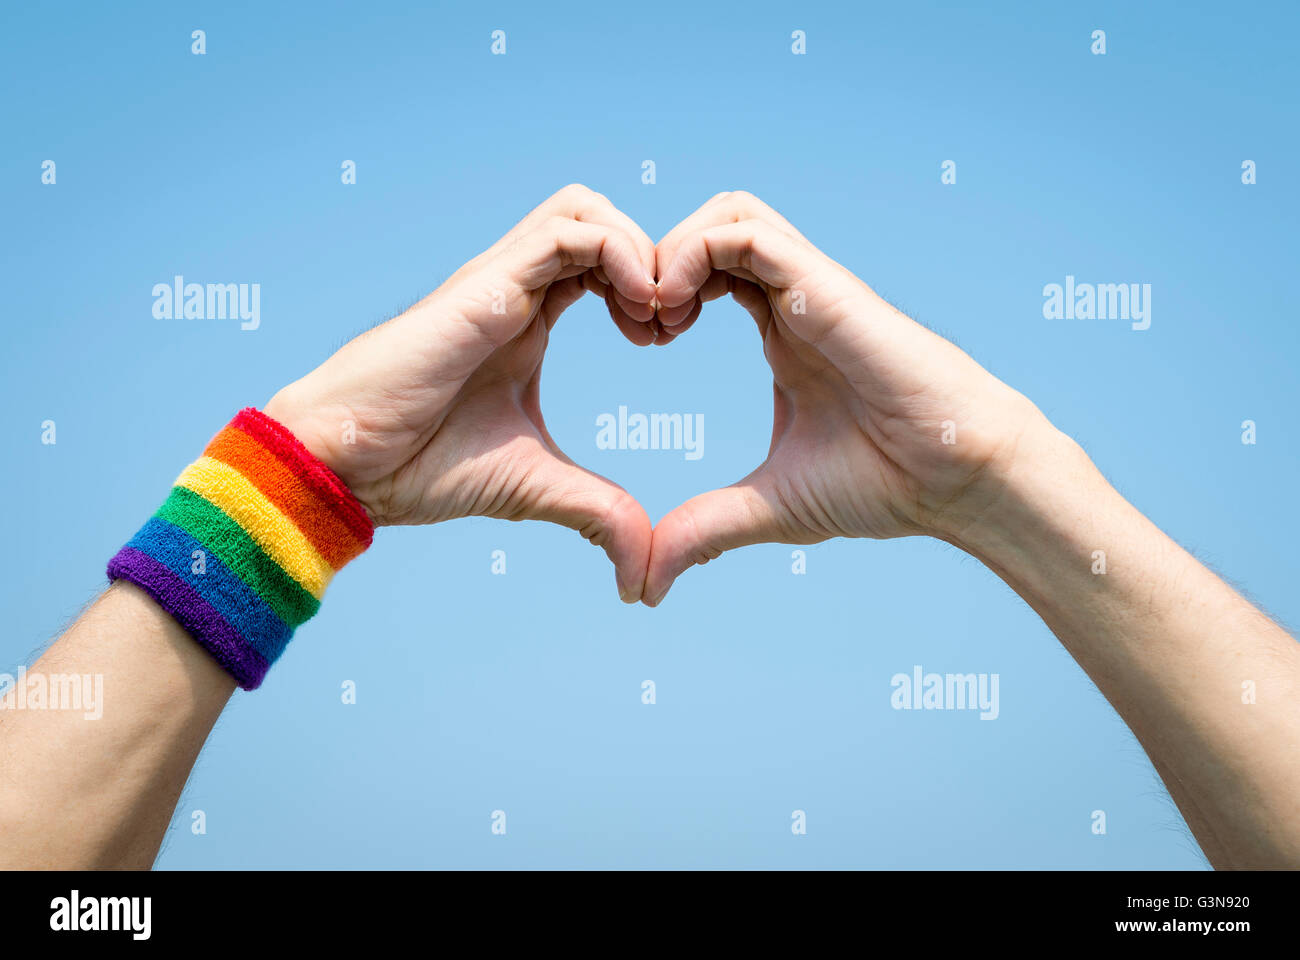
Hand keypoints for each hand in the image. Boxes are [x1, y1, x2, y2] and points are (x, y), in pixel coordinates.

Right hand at [264, 185, 659, 601]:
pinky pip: (567, 233)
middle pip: (599, 220)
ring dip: (637, 248)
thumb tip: (642, 573)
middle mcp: (514, 288)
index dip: (647, 286)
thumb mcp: (535, 486)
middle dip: (651, 257)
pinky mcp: (485, 286)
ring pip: (586, 208)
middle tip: (671, 323)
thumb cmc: (421, 467)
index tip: (667, 338)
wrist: (344, 465)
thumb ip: (596, 513)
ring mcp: (498, 280)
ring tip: (653, 314)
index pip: (601, 264)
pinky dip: (617, 254)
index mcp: (527, 317)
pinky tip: (635, 311)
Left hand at [644, 191, 1046, 604]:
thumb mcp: (769, 507)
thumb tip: (646, 582)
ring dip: (671, 248)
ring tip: (655, 315)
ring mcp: (809, 287)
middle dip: (654, 261)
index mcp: (781, 330)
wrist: (960, 478)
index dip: (657, 293)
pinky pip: (747, 233)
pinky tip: (675, 310)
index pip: (706, 273)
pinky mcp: (824, 286)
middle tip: (637, 326)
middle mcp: (792, 298)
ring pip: (726, 211)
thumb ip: (705, 529)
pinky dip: (694, 253)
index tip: (639, 343)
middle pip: (709, 229)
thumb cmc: (886, 483)